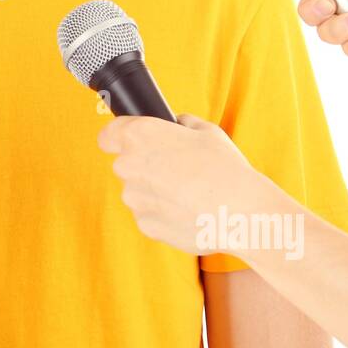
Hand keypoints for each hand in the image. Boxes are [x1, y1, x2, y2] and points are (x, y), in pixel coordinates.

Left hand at [97, 112, 287, 258]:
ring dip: (155, 191)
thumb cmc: (225, 168)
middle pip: (126, 164)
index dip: (118, 139)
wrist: (240, 213)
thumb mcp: (207, 131)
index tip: (131, 144)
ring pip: (138, 191)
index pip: (108, 135)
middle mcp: (129, 165)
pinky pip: (149, 214)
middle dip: (146, 166)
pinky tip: (189, 210)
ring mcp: (134, 198)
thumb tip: (177, 123)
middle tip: (177, 169)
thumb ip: (183, 123)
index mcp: (140, 135)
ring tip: (189, 193)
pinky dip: (164, 213)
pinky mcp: (144, 224)